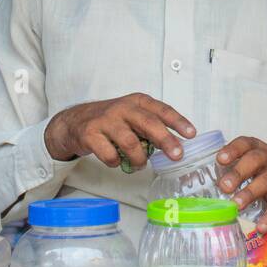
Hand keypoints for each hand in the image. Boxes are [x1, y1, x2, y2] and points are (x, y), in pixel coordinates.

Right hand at [44, 93, 195, 168]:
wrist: (75, 121)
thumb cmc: (112, 120)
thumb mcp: (133, 116)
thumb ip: (152, 127)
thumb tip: (177, 145)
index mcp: (137, 102)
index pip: (162, 110)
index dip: (178, 121)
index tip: (191, 134)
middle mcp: (122, 108)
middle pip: (148, 123)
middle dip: (166, 140)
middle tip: (177, 155)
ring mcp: (105, 120)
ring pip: (130, 143)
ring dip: (139, 159)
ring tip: (140, 164)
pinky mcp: (90, 134)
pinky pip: (109, 155)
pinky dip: (116, 162)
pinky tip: (115, 160)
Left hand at [214, 137, 266, 233]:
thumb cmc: (263, 171)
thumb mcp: (250, 162)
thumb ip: (230, 167)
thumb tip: (198, 180)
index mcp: (256, 148)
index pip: (245, 144)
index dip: (233, 150)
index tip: (220, 159)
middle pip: (255, 160)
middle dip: (238, 173)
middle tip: (223, 186)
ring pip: (265, 182)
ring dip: (249, 194)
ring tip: (236, 205)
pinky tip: (260, 227)